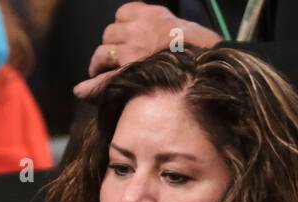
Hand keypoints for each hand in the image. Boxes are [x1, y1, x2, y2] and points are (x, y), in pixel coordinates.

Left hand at [74, 3, 221, 98]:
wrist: (215, 67)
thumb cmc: (210, 54)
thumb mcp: (194, 33)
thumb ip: (178, 33)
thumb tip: (182, 45)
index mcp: (155, 16)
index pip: (126, 14)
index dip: (124, 26)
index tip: (126, 37)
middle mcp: (140, 28)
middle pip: (112, 32)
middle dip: (112, 45)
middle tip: (114, 60)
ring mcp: (133, 50)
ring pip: (103, 52)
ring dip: (101, 62)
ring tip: (102, 73)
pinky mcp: (131, 73)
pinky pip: (104, 79)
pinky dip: (91, 86)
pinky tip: (82, 91)